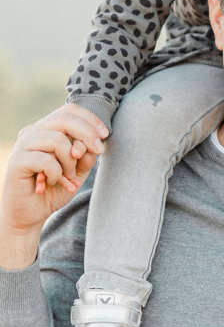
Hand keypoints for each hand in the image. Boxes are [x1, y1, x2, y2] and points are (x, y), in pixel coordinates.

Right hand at [0, 105, 107, 269]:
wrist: (31, 214)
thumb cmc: (54, 190)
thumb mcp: (78, 171)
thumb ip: (86, 155)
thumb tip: (92, 144)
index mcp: (46, 130)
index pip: (69, 111)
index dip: (90, 119)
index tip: (104, 135)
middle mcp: (32, 133)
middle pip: (64, 119)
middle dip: (87, 134)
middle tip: (98, 151)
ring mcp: (23, 145)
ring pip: (57, 139)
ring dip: (70, 161)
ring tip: (69, 176)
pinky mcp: (17, 161)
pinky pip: (46, 160)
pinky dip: (58, 173)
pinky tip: (54, 182)